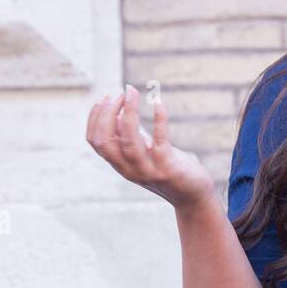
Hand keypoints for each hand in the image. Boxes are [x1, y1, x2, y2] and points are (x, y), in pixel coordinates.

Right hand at [86, 84, 215, 210]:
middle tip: (120, 92)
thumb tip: (116, 113)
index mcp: (119, 164)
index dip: (95, 117)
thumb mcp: (143, 152)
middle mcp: (129, 169)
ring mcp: (148, 170)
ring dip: (128, 113)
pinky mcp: (168, 168)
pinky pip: (160, 141)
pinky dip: (158, 120)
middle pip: (105, 141)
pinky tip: (159, 103)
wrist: (192, 195)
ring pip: (129, 142)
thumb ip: (128, 137)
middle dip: (107, 113)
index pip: (95, 141)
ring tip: (130, 92)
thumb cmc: (167, 168)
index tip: (106, 97)